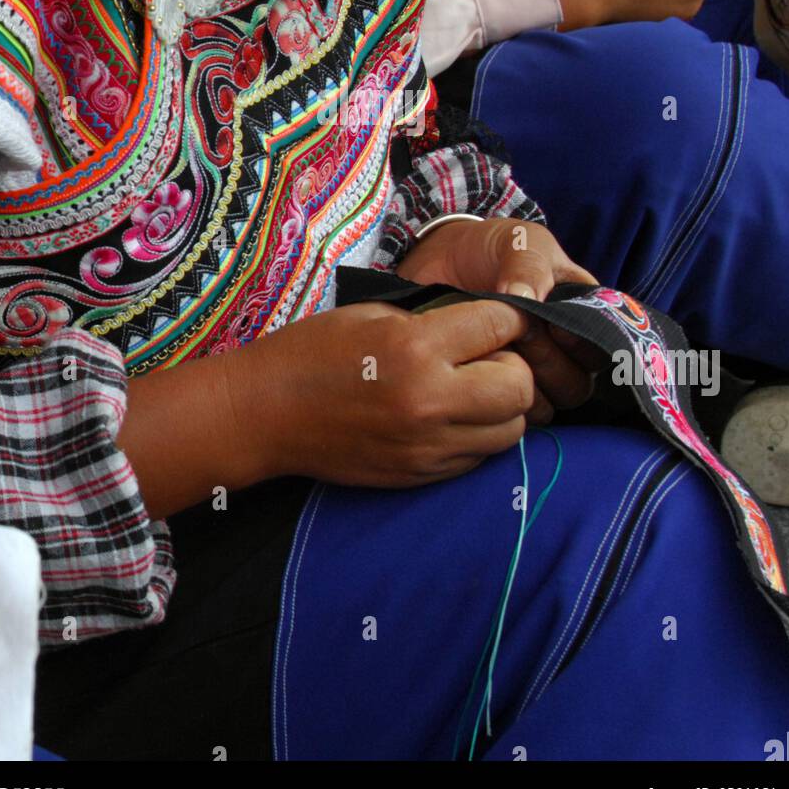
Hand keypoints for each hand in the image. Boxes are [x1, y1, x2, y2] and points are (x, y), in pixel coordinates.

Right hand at [257, 297, 551, 488]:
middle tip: (489, 356)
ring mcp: (428, 447)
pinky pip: (481, 457)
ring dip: (503, 406)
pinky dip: (479, 435)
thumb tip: (491, 323)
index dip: (509, 318)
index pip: (501, 326)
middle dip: (515, 365)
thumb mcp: (377, 313)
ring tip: (473, 389)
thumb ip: (438, 320)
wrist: (266, 414)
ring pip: (512, 429)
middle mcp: (430, 402)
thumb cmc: (316, 351)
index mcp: (416, 349)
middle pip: (521, 386)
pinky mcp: (421, 475)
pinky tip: (450, 417)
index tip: (501, 318)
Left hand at [394, 217, 602, 408]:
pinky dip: (498, 395)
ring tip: (500, 348)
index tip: (555, 326)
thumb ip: (529, 266)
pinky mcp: (499, 383)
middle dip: (551, 363)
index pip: (604, 348)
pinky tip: (480, 366)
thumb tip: (526, 299)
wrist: (444, 258)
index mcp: (582, 313)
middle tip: (522, 335)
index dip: (586, 344)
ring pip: (549, 402)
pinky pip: (513, 407)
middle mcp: (564, 349)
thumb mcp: (520, 242)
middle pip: (579, 384)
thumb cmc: (496, 248)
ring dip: (527, 383)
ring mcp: (531, 369)